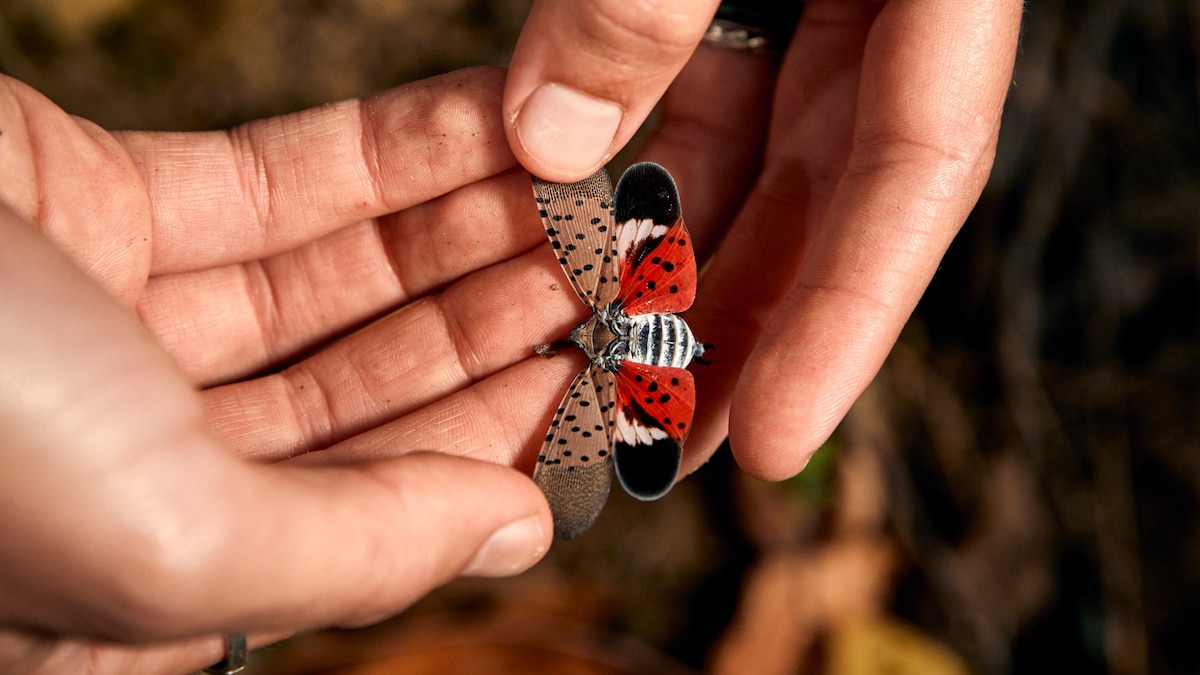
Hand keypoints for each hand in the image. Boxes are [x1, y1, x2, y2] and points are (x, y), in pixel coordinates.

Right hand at [0, 67, 562, 672]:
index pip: (377, 513)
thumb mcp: (161, 539)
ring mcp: (120, 322)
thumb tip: (513, 531)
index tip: (611, 378)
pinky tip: (498, 133)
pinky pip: (283, 179)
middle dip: (504, 330)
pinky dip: (394, 156)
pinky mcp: (97, 201)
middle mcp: (139, 454)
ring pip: (341, 281)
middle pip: (374, 393)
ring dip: (470, 235)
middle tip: (624, 277)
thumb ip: (350, 552)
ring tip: (591, 199)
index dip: (502, 443)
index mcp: (148, 578)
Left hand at [505, 0, 1023, 477]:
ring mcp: (825, 13)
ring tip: (613, 373)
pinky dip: (653, 175)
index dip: (850, 318)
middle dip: (749, 334)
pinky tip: (590, 241)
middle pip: (835, 208)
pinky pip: (711, 105)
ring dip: (686, 269)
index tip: (772, 443)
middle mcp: (894, 21)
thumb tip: (548, 141)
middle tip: (667, 447)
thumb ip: (644, 1)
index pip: (922, 174)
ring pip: (764, 173)